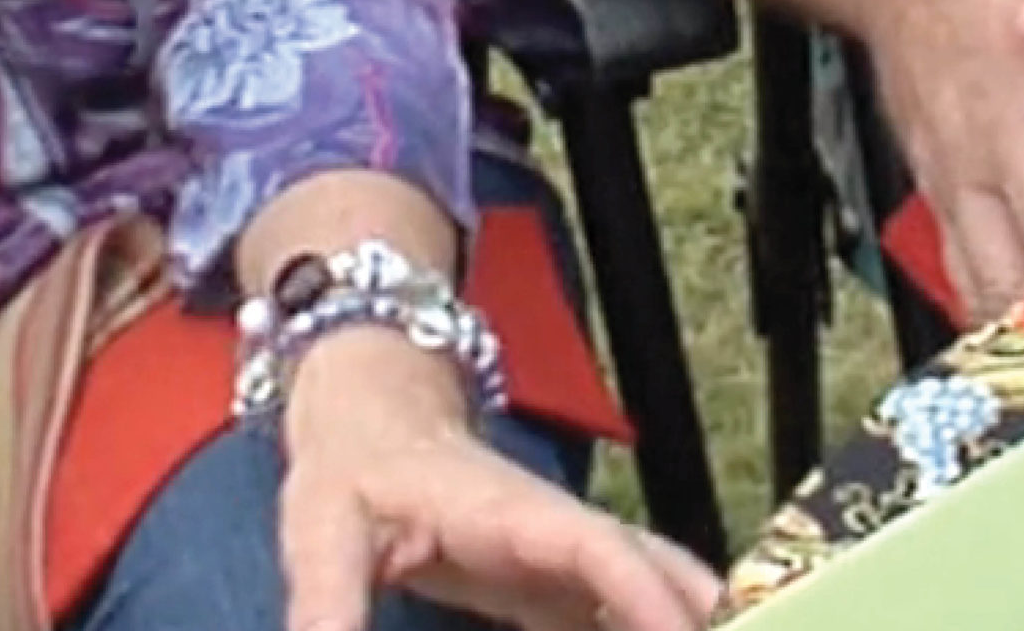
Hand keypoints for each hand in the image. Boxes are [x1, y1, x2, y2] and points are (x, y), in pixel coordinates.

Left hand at [278, 330, 718, 630]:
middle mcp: (554, 534)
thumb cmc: (350, 465)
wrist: (368, 413)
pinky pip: (618, 616)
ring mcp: (561, 560)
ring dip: (679, 621)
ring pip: (650, 595)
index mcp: (509, 512)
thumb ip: (327, 603)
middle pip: (655, 573)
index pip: (597, 548)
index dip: (646, 594)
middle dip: (702, 615)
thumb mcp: (320, 530)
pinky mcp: (551, 585)